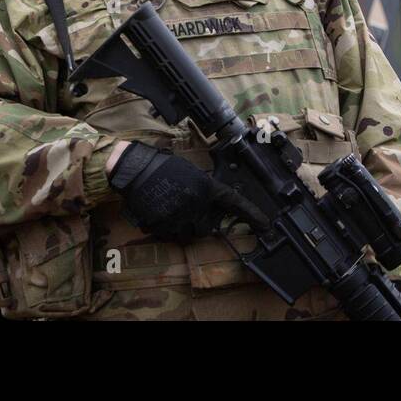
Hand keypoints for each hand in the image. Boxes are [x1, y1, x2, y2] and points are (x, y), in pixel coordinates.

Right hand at [107, 142, 265, 242]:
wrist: (134, 168)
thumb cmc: (162, 165)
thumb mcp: (191, 172)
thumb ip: (204, 190)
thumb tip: (214, 206)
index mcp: (205, 187)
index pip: (234, 203)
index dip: (252, 215)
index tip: (266, 225)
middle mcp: (196, 204)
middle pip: (207, 227)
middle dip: (201, 223)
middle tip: (189, 211)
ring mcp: (178, 217)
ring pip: (187, 233)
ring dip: (182, 226)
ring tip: (170, 208)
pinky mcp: (162, 226)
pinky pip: (169, 235)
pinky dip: (166, 228)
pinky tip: (159, 211)